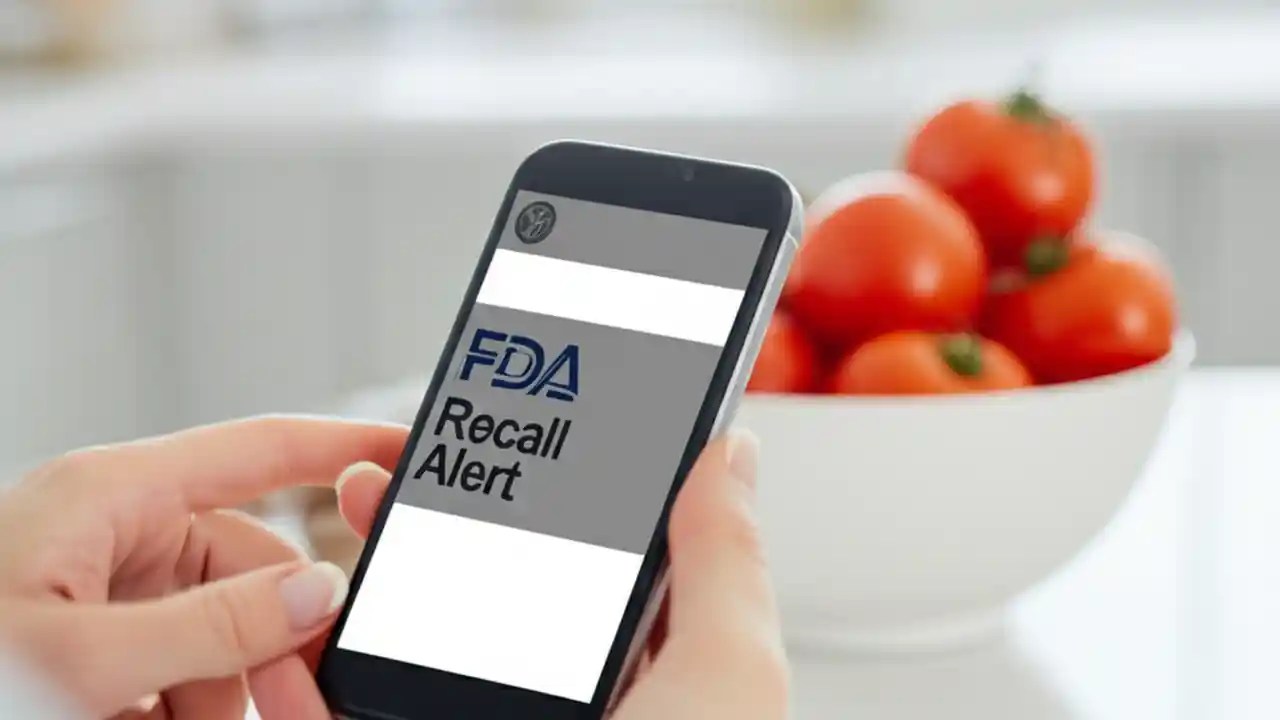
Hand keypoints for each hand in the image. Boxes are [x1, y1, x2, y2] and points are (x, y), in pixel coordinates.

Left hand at [0, 416, 407, 718]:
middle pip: (251, 566)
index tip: (402, 456)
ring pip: (221, 628)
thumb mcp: (88, 657)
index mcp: (113, 496)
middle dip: (281, 644)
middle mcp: (115, 531)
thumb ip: (216, 623)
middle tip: (306, 711)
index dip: (338, 446)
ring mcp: (103, 587)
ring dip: (233, 694)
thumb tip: (318, 591)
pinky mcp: (94, 638)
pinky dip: (190, 707)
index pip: (258, 450)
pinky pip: (179, 663)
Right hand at [336, 429, 788, 719]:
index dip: (557, 486)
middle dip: (442, 521)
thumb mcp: (729, 677)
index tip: (517, 421)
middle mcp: (564, 705)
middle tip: (404, 466)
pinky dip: (302, 686)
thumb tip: (731, 450)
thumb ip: (725, 559)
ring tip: (351, 520)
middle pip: (489, 592)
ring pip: (411, 651)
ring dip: (368, 582)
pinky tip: (288, 638)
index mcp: (644, 671)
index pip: (593, 557)